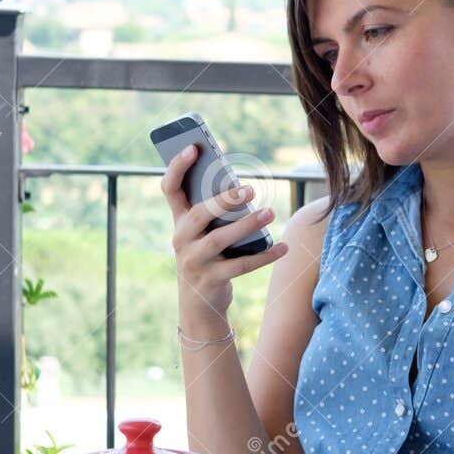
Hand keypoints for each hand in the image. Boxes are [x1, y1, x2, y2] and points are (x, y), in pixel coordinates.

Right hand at [161, 142, 287, 326]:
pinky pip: (241, 266)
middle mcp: (181, 239)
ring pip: (220, 239)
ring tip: (270, 212)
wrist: (198, 306)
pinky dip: (264, 256)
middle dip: (223, 200)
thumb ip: (216, 215)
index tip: (193, 147)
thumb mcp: (204, 235)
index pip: (170, 189)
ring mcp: (194, 261)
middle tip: (250, 189)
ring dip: (247, 225)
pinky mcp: (211, 280)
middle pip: (199, 214)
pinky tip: (283, 247)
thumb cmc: (207, 259)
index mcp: (179, 222)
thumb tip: (245, 192)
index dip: (177, 167)